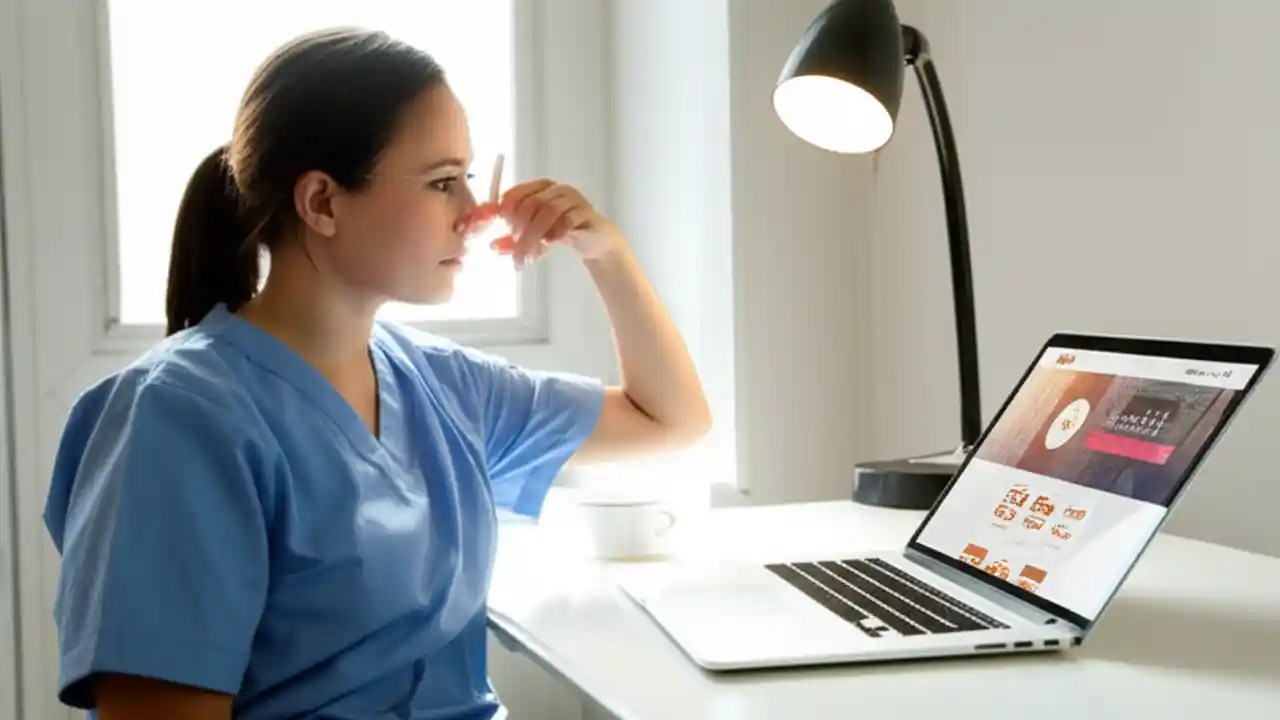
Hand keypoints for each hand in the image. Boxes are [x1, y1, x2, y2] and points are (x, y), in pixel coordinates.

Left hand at [488, 179, 623, 265]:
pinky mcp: (586, 212)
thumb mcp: (534, 236)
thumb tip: (493, 247)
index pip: (515, 194)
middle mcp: (556, 189)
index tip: (506, 232)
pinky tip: (550, 244)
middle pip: (531, 204)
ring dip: (534, 236)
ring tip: (529, 256)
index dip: (507, 213)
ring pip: (548, 212)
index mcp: (540, 188)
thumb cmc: (561, 232)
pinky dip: (555, 234)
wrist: (595, 239)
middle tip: (517, 250)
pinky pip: (567, 220)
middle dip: (521, 230)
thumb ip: (514, 240)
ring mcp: (573, 198)